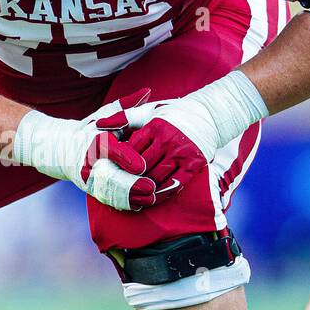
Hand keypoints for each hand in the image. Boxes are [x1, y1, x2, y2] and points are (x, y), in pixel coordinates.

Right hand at [12, 91, 157, 211]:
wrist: (57, 148)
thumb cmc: (88, 129)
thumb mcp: (105, 115)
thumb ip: (127, 106)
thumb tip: (147, 91)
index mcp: (94, 141)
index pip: (110, 150)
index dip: (127, 159)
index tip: (142, 166)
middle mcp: (90, 160)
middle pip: (110, 175)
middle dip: (131, 184)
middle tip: (150, 187)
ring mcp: (88, 176)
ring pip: (109, 191)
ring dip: (129, 197)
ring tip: (149, 197)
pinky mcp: (90, 188)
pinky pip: (107, 198)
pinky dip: (123, 203)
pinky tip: (140, 203)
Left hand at [121, 71, 268, 194]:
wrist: (209, 115)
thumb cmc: (173, 114)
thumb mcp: (148, 112)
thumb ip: (123, 118)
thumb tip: (99, 124)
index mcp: (155, 126)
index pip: (132, 149)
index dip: (121, 162)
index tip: (111, 171)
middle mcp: (169, 139)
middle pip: (142, 166)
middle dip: (129, 178)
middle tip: (117, 189)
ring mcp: (182, 153)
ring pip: (157, 177)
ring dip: (143, 188)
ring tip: (132, 195)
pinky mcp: (194, 164)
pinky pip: (175, 184)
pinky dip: (162, 193)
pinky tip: (153, 197)